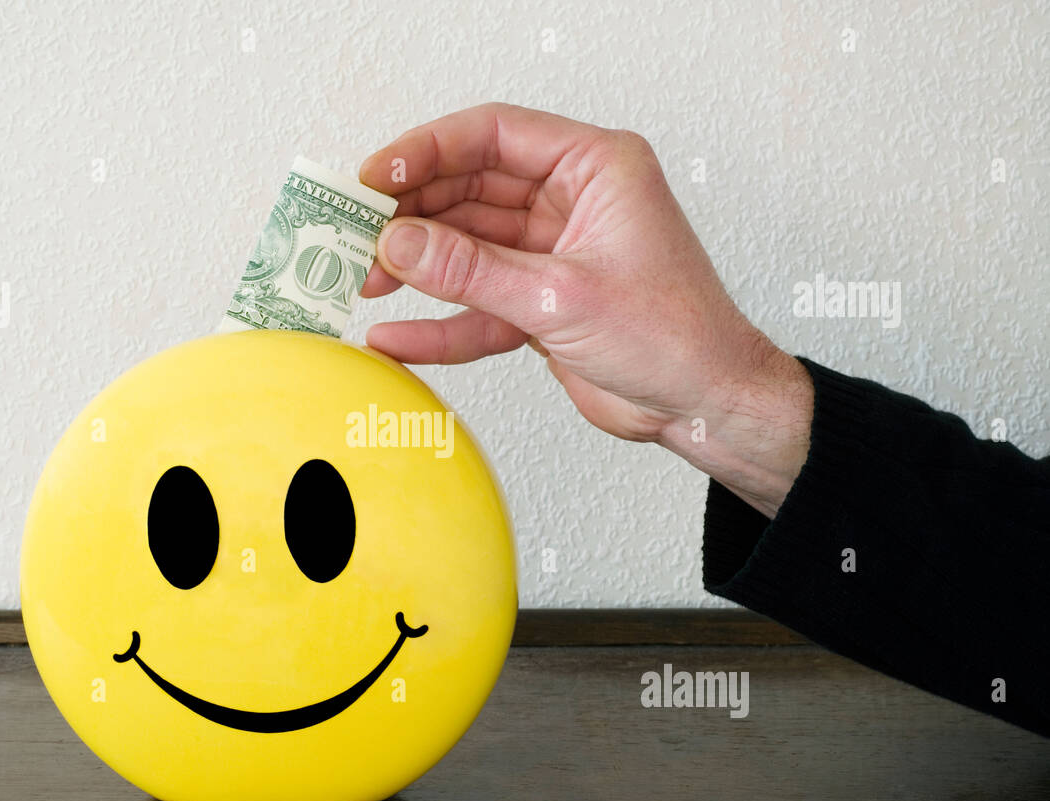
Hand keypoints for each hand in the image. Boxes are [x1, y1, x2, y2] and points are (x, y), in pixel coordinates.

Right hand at [358, 102, 812, 516]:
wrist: (705, 406)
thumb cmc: (677, 337)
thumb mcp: (560, 298)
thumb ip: (472, 271)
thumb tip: (398, 242)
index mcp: (595, 168)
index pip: (493, 136)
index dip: (427, 151)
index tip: (372, 177)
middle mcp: (571, 202)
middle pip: (470, 188)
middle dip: (412, 213)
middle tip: (354, 231)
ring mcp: (552, 253)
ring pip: (468, 246)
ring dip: (418, 265)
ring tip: (364, 278)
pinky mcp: (540, 303)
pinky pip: (477, 303)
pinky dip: (440, 321)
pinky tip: (396, 335)